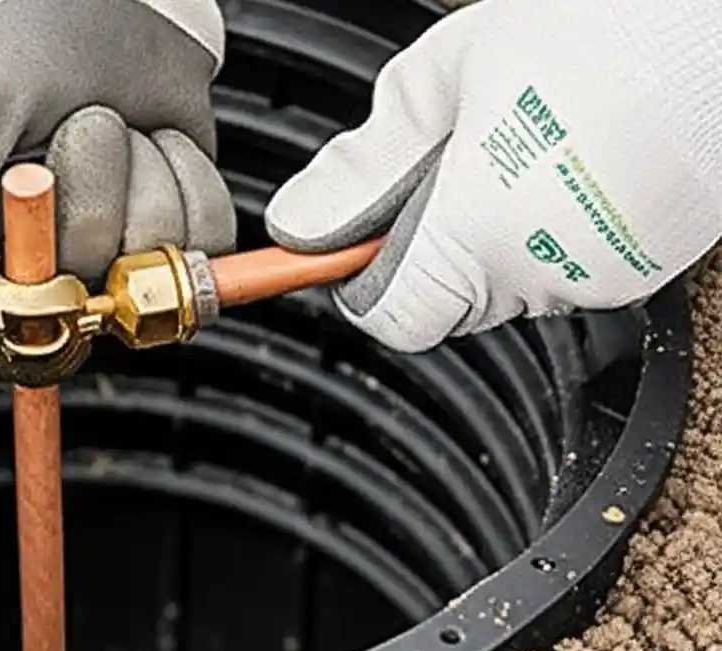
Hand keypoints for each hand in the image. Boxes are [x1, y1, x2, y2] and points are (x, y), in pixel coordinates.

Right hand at [0, 0, 234, 381]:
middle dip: (82, 212)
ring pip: (135, 276)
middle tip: (67, 136)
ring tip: (112, 122)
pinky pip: (198, 250)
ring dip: (140, 185)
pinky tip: (157, 138)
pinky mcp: (159, 226)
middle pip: (59, 309)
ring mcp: (91, 243)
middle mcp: (14, 251)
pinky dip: (188, 185)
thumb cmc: (19, 23)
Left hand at [265, 0, 721, 351]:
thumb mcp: (445, 77)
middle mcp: (546, 277)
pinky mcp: (652, 263)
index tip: (354, 226)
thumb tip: (301, 220)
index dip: (359, 272)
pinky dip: (551, 224)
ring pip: (508, 281)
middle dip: (427, 239)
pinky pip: (570, 264)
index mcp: (481, 238)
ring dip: (492, 229)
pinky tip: (568, 156)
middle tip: (451, 151)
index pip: (389, 319)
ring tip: (523, 139)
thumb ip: (363, 164)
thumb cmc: (602, 26)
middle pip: (447, 300)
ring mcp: (609, 275)